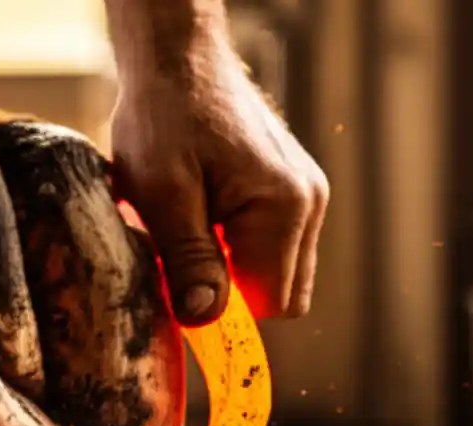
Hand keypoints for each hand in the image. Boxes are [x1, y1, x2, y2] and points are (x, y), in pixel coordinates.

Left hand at [110, 44, 329, 323]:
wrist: (178, 59)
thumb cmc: (165, 117)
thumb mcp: (163, 194)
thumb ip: (189, 259)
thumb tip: (204, 319)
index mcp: (284, 208)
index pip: (271, 305)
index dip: (225, 312)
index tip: (181, 288)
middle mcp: (309, 204)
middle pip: (283, 296)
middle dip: (232, 292)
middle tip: (182, 256)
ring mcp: (308, 197)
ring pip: (278, 273)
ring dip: (232, 268)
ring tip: (191, 227)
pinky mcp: (295, 191)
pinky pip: (273, 246)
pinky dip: (238, 246)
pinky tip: (205, 212)